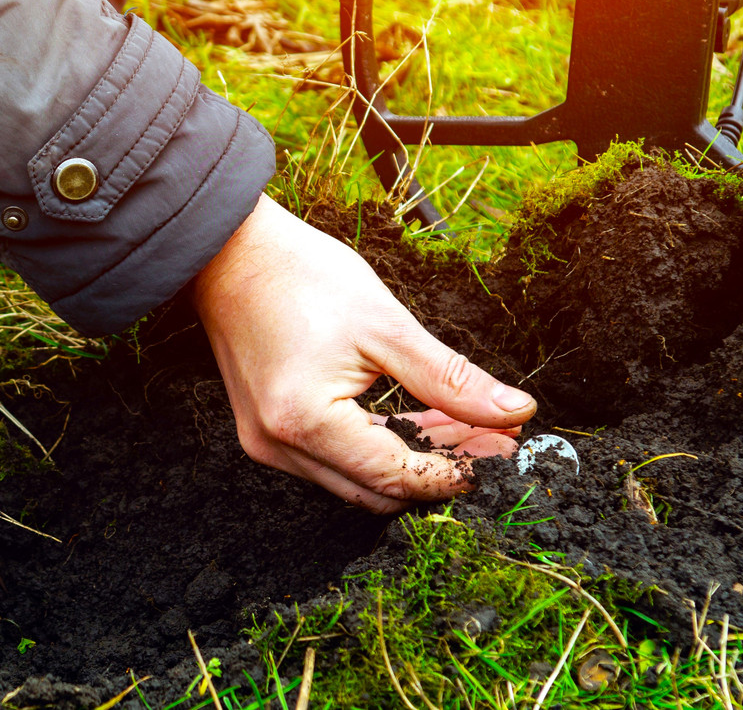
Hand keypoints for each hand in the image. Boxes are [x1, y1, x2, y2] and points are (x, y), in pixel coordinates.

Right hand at [190, 195, 535, 512]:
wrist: (230, 251)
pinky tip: (419, 419)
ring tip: (466, 426)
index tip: (504, 451)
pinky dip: (378, 446)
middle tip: (493, 440)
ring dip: (412, 459)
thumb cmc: (299, 275)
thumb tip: (512, 411)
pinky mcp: (266, 430)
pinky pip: (333, 459)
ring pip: (356, 480)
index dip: (458, 471)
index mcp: (304, 421)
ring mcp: (266, 442)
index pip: (396, 476)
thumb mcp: (386, 324)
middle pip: (376, 491)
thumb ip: (451, 378)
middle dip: (440, 470)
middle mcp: (278, 445)